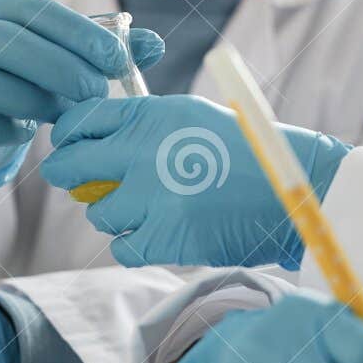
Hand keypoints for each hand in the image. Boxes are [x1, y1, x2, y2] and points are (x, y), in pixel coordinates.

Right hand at [0, 0, 163, 191]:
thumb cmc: (16, 78)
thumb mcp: (56, 57)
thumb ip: (101, 48)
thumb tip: (156, 44)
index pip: (34, 10)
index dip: (79, 34)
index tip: (117, 59)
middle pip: (5, 43)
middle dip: (59, 68)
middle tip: (97, 91)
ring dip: (33, 99)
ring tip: (65, 113)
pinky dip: (3, 128)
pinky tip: (23, 131)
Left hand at [38, 94, 350, 268]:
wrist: (292, 189)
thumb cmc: (244, 150)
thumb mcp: (190, 116)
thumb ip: (141, 123)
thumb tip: (90, 141)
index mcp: (151, 115)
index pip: (79, 121)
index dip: (70, 136)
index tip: (74, 146)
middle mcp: (144, 152)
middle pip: (70, 166)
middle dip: (71, 175)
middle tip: (83, 181)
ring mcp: (151, 197)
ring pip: (98, 212)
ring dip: (117, 214)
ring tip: (150, 208)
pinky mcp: (163, 237)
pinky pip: (122, 248)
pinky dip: (138, 244)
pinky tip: (163, 231)